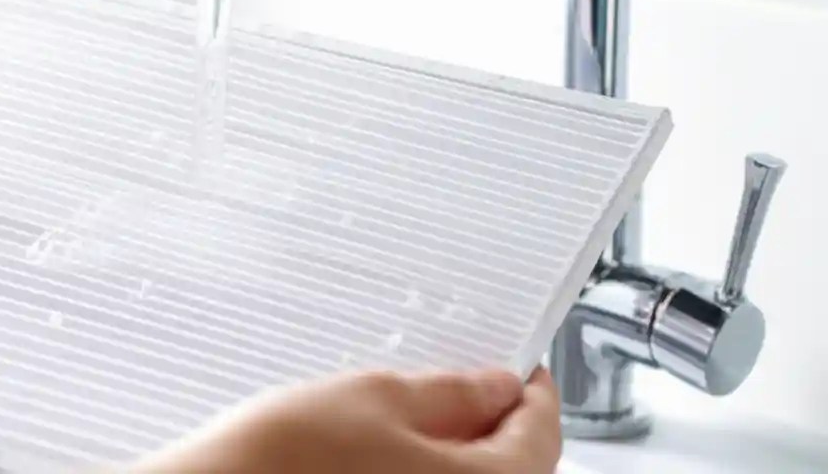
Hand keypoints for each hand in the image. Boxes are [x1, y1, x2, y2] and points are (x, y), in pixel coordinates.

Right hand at [133, 367, 560, 473]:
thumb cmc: (285, 458)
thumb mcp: (377, 396)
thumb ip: (451, 393)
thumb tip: (494, 387)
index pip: (543, 429)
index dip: (533, 387)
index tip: (523, 365)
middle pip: (512, 466)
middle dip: (493, 422)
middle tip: (462, 383)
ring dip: (454, 450)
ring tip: (406, 416)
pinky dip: (418, 473)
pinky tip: (378, 454)